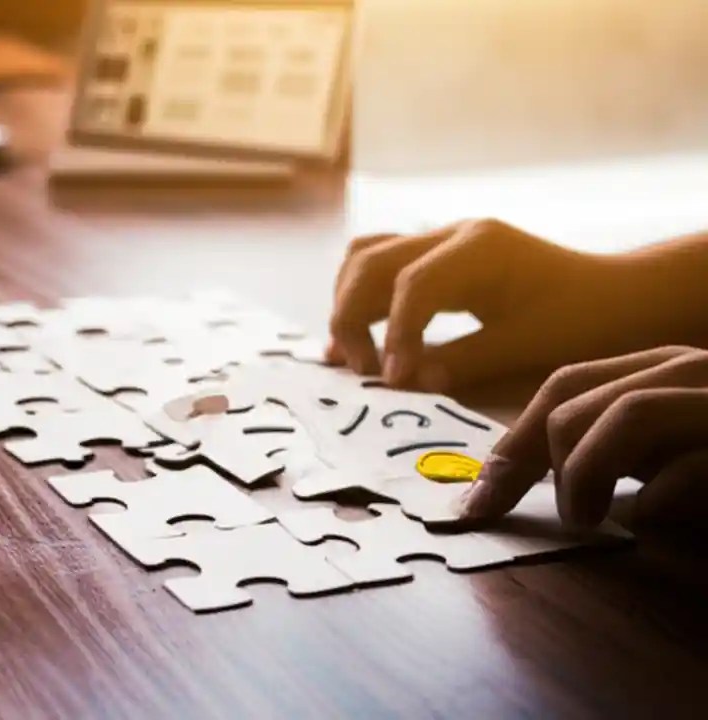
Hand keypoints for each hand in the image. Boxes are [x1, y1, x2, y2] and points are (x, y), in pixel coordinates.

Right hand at [327, 218, 705, 390]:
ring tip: (352, 356)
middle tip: (362, 372)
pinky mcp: (438, 257)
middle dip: (353, 317)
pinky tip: (362, 341)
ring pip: (364, 257)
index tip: (392, 380)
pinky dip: (361, 300)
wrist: (618, 296)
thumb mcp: (527, 347)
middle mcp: (453, 234)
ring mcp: (441, 240)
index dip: (394, 335)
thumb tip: (405, 382)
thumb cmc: (583, 320)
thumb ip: (461, 363)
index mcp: (479, 248)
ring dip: (348, 304)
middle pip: (370, 263)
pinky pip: (380, 266)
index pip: (412, 285)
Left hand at [459, 346, 707, 528]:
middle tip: (554, 518)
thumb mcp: (669, 450)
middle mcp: (689, 372)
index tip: (476, 504)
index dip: (511, 447)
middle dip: (538, 463)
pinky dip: (657, 499)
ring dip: (588, 473)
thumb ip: (616, 450)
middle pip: (576, 399)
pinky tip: (652, 520)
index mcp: (659, 369)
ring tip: (587, 520)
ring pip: (629, 414)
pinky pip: (690, 465)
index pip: (563, 388)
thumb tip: (526, 481)